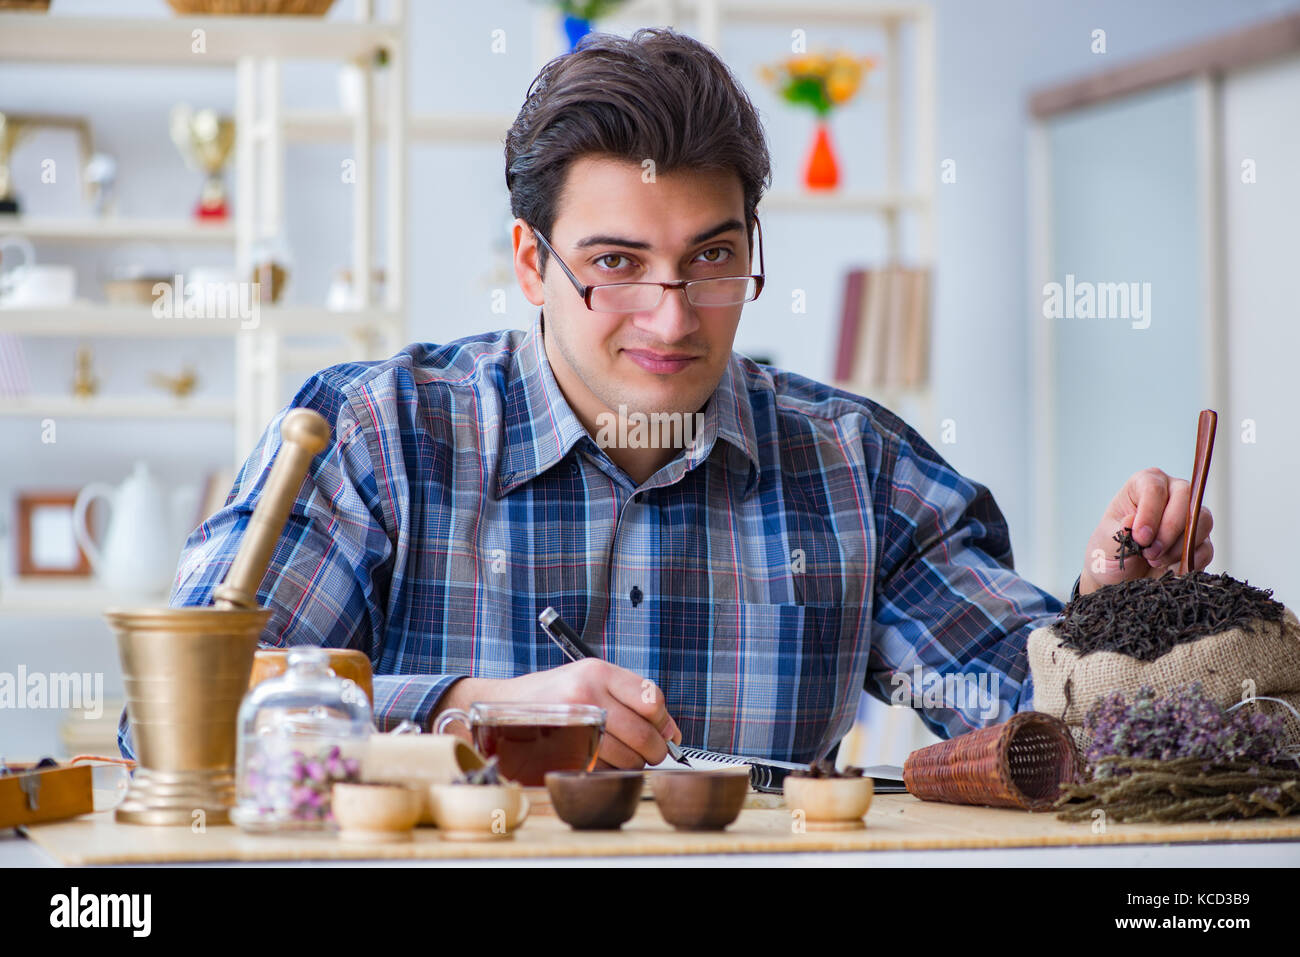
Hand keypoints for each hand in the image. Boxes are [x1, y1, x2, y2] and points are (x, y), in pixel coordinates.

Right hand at [432, 659, 682, 769]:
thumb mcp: (591, 680)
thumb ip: (631, 699)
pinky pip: (604, 768)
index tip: (664, 732)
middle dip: (654, 751)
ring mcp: (575, 720)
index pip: (652, 700)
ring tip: (621, 755)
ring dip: (632, 763)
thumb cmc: (554, 693)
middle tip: (650, 754)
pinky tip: (601, 760)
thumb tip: (671, 730)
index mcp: (599, 671)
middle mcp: (587, 692)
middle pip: (643, 733)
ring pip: (627, 756)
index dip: (663, 722)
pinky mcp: (564, 747)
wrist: (504, 705)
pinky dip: (611, 770)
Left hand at [1078, 467, 1213, 595]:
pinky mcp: (1201, 540)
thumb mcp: (1106, 541)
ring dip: (1178, 547)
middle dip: (1168, 530)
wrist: (1122, 577)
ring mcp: (1190, 516)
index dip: (1150, 513)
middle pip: (1185, 499)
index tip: (1140, 538)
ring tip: (1154, 561)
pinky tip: (1168, 568)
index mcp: (1144, 484)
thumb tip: (1132, 520)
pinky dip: (1188, 562)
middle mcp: (1172, 493)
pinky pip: (1205, 548)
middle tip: (1150, 553)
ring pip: (1201, 521)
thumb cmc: (1112, 551)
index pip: (1154, 488)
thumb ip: (1119, 530)